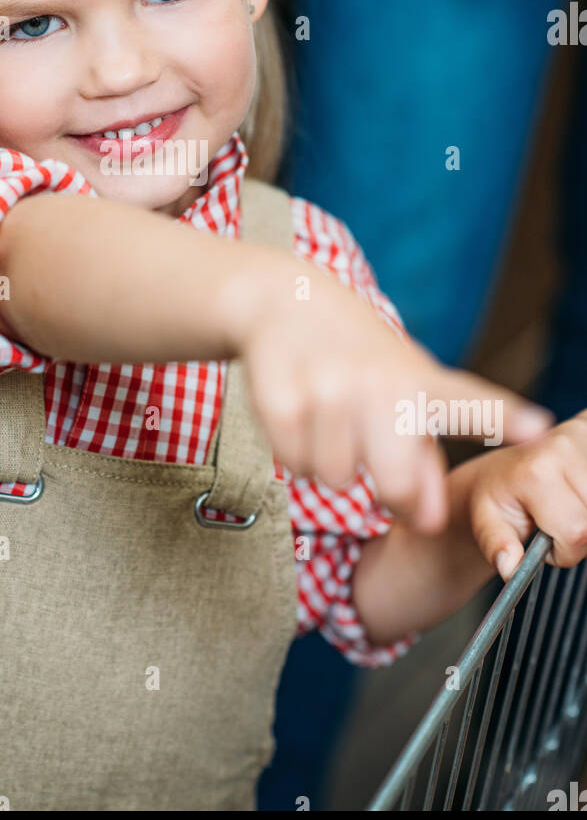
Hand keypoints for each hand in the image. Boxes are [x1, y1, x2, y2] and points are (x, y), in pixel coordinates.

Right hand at [221, 262, 552, 535]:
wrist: (287, 301)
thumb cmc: (359, 357)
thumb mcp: (402, 392)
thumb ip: (422, 456)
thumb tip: (427, 518)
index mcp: (420, 382)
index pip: (468, 403)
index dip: (503, 418)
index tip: (537, 428)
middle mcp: (379, 383)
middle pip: (395, 482)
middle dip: (389, 490)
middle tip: (379, 464)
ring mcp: (329, 390)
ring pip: (336, 479)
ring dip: (331, 464)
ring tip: (331, 419)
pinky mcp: (283, 400)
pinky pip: (295, 464)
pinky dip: (295, 452)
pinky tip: (301, 413)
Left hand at [468, 410, 586, 578]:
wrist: (504, 464)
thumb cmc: (497, 494)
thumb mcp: (487, 521)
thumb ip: (497, 545)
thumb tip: (509, 567)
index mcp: (536, 472)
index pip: (576, 532)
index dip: (565, 549)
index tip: (547, 541)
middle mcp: (564, 447)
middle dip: (579, 532)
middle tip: (556, 523)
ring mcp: (583, 437)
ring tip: (566, 507)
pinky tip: (577, 491)